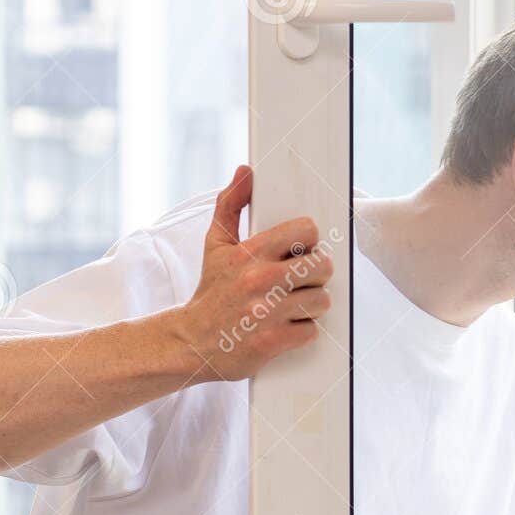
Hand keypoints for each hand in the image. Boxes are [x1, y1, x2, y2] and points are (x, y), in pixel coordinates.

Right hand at [172, 165, 334, 379]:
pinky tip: (286, 327)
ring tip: (294, 304)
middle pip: (323, 265)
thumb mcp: (215, 244)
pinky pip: (311, 330)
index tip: (300, 251)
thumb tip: (245, 171)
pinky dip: (302, 331)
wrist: (192, 342)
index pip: (306, 231)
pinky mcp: (272, 342)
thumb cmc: (211, 291)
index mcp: (250, 252)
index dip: (309, 241)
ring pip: (321, 299)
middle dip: (317, 273)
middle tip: (303, 279)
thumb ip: (231, 205)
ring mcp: (267, 312)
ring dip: (312, 305)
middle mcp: (260, 280)